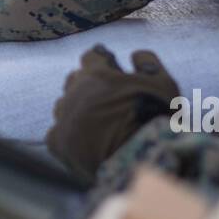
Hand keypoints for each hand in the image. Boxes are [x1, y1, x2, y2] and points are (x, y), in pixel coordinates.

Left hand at [45, 45, 179, 178]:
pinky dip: (68, 135)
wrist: (140, 162)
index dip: (102, 62)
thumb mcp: (162, 83)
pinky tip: (82, 143)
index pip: (91, 56)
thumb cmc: (153, 119)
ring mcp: (64, 118)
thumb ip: (148, 62)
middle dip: (87, 85)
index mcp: (97, 74)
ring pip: (63, 105)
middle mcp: (75, 92)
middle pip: (74, 80)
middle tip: (105, 99)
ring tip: (94, 124)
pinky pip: (56, 133)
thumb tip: (136, 56)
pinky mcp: (58, 143)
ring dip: (76, 109)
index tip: (110, 68)